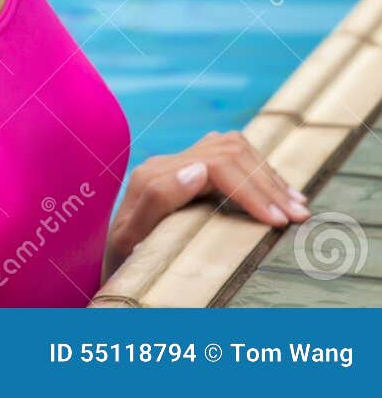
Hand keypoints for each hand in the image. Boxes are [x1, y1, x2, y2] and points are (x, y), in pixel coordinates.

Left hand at [103, 129, 310, 280]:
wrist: (111, 261)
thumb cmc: (121, 259)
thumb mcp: (129, 239)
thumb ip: (156, 201)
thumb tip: (198, 169)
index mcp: (151, 178)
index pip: (212, 165)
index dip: (249, 189)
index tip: (277, 221)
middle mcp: (165, 164)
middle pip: (227, 153)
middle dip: (266, 184)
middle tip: (297, 218)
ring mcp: (178, 164)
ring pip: (233, 148)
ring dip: (268, 176)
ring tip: (297, 208)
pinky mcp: (190, 171)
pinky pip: (231, 156)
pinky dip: (260, 172)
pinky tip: (282, 195)